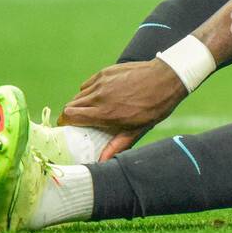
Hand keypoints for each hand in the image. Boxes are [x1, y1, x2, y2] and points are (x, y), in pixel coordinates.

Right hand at [60, 59, 186, 160]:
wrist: (167, 78)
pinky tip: (100, 95)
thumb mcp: (137, 129)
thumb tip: (101, 161)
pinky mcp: (106, 72)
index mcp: (104, 113)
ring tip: (90, 109)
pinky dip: (89, 90)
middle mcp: (99, 96)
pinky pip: (88, 83)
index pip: (69, 116)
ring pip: (79, 94)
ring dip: (80, 103)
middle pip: (70, 105)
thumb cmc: (155, 106)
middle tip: (78, 121)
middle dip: (70, 114)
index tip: (67, 127)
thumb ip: (117, 144)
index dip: (64, 123)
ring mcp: (102, 82)